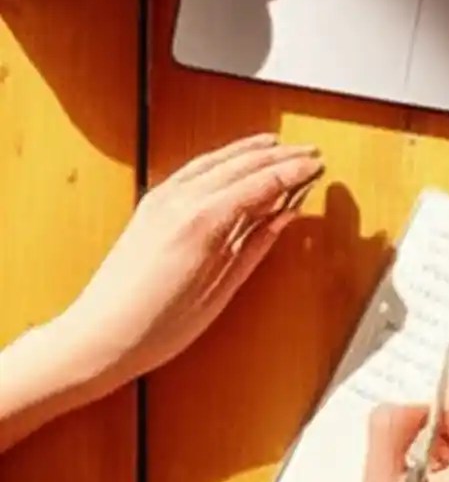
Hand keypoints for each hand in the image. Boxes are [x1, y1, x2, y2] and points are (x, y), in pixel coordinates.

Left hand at [61, 133, 322, 386]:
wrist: (98, 335)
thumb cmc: (155, 326)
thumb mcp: (221, 288)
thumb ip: (255, 243)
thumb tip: (283, 215)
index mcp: (202, 222)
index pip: (261, 182)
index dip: (293, 171)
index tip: (317, 164)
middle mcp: (180, 201)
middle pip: (241, 164)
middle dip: (279, 155)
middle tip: (310, 153)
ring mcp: (161, 199)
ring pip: (216, 160)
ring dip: (251, 151)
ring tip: (278, 146)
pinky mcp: (151, 205)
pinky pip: (194, 168)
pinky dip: (221, 159)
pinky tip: (234, 160)